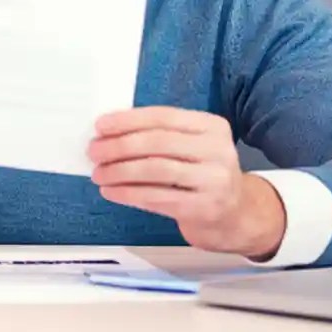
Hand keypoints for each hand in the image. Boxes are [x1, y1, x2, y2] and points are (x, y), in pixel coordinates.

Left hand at [88, 106, 286, 259]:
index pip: (163, 117)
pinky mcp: (204, 208)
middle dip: (119, 146)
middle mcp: (217, 150)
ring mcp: (213, 180)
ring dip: (119, 171)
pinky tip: (112, 191)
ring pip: (154, 170)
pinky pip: (157, 197)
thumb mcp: (193, 146)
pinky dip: (128, 194)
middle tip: (94, 151)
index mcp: (212, 126)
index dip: (128, 120)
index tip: (101, 125)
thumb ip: (160, 136)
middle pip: (157, 142)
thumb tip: (109, 133)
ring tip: (99, 174)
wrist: (237, 215)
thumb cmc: (203, 174)